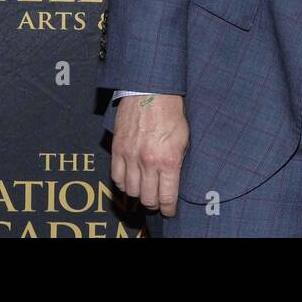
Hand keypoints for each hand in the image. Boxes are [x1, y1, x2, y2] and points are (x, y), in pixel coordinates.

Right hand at [110, 93, 188, 216]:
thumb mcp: (184, 138)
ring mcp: (130, 156)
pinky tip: (130, 182)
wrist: (151, 91)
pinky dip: (123, 184)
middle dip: (154, 204)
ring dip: (138, 195)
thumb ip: (178, 161)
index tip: (169, 211)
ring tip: (144, 192)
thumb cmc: (171, 112)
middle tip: (157, 202)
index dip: (168, 208)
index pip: (166, 197)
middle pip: (147, 198)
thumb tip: (174, 179)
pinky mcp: (118, 149)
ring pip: (131, 190)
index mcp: (168, 161)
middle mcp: (148, 162)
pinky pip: (116, 177)